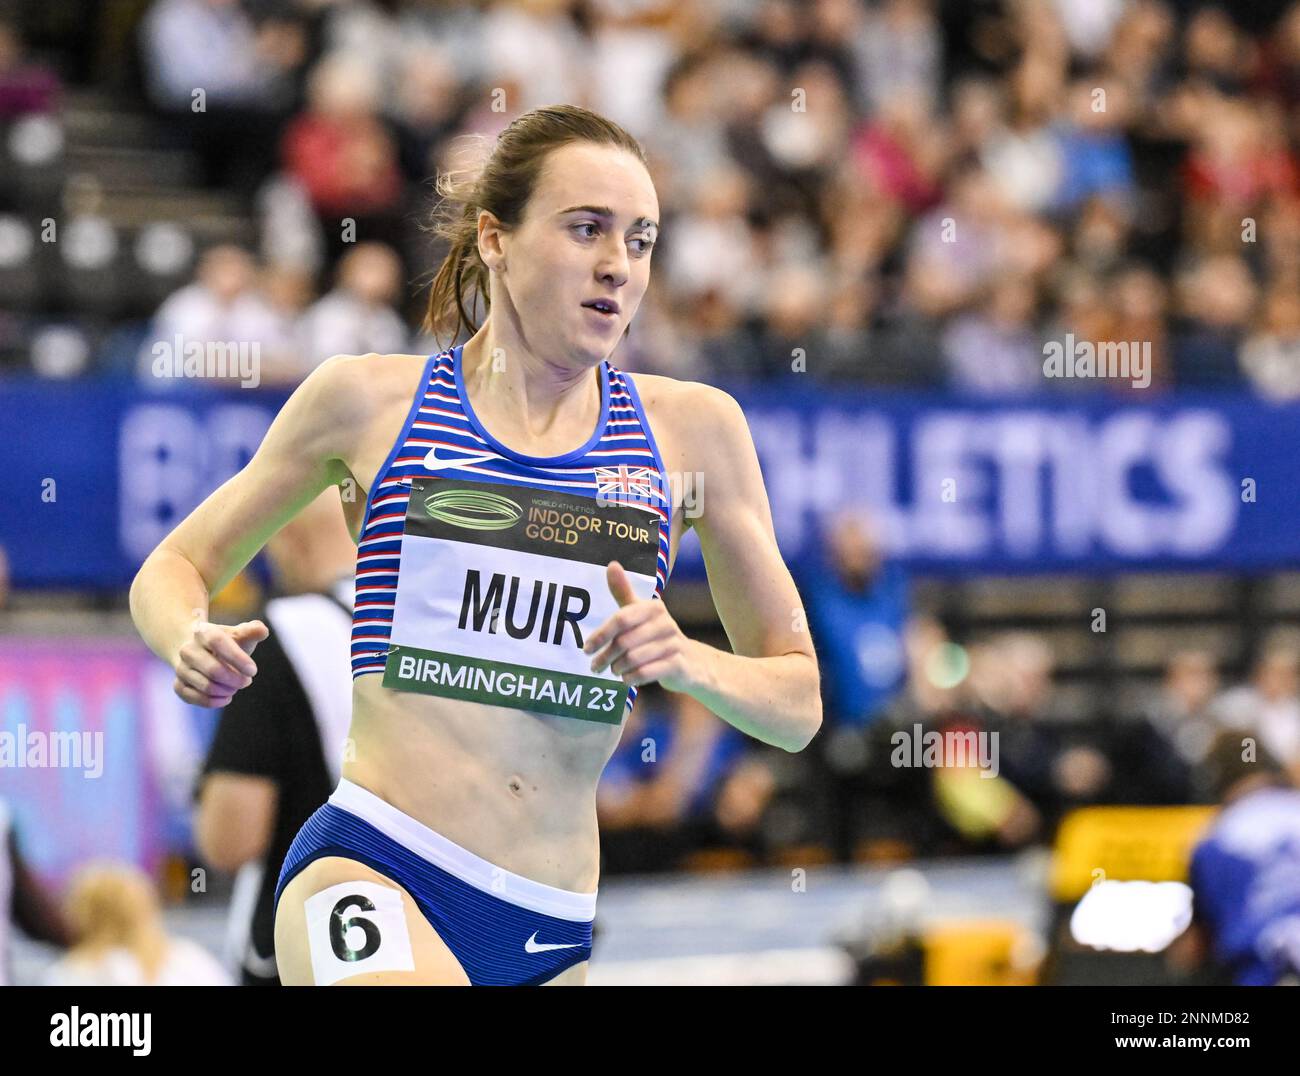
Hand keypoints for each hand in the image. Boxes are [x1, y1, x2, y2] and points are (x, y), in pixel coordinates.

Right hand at [172, 619, 267, 707]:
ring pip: (207, 687)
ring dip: (228, 691)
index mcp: (203, 632)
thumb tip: (262, 631)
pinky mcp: (178, 685)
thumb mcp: (240, 634)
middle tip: (247, 681)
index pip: (218, 643)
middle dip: (236, 680)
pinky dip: (216, 702)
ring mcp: (180, 669)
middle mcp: (187, 650)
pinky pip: (196, 699)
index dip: (237, 658)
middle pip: (213, 670)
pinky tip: (227, 697)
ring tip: (236, 686)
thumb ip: (253, 631)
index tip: (253, 671)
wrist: (200, 650)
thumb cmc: (226, 643)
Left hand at [583, 561, 694, 692]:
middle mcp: (666, 623)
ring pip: (633, 659)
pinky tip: (626, 679)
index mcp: (653, 608)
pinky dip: (631, 678)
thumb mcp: (641, 613)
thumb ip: (624, 592)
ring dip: (617, 668)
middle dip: (605, 656)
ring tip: (613, 671)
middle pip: (624, 642)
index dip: (601, 635)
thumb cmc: (657, 636)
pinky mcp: (678, 664)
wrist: (691, 662)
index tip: (586, 649)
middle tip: (595, 667)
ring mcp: (674, 644)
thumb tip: (612, 564)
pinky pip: (646, 673)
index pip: (621, 619)